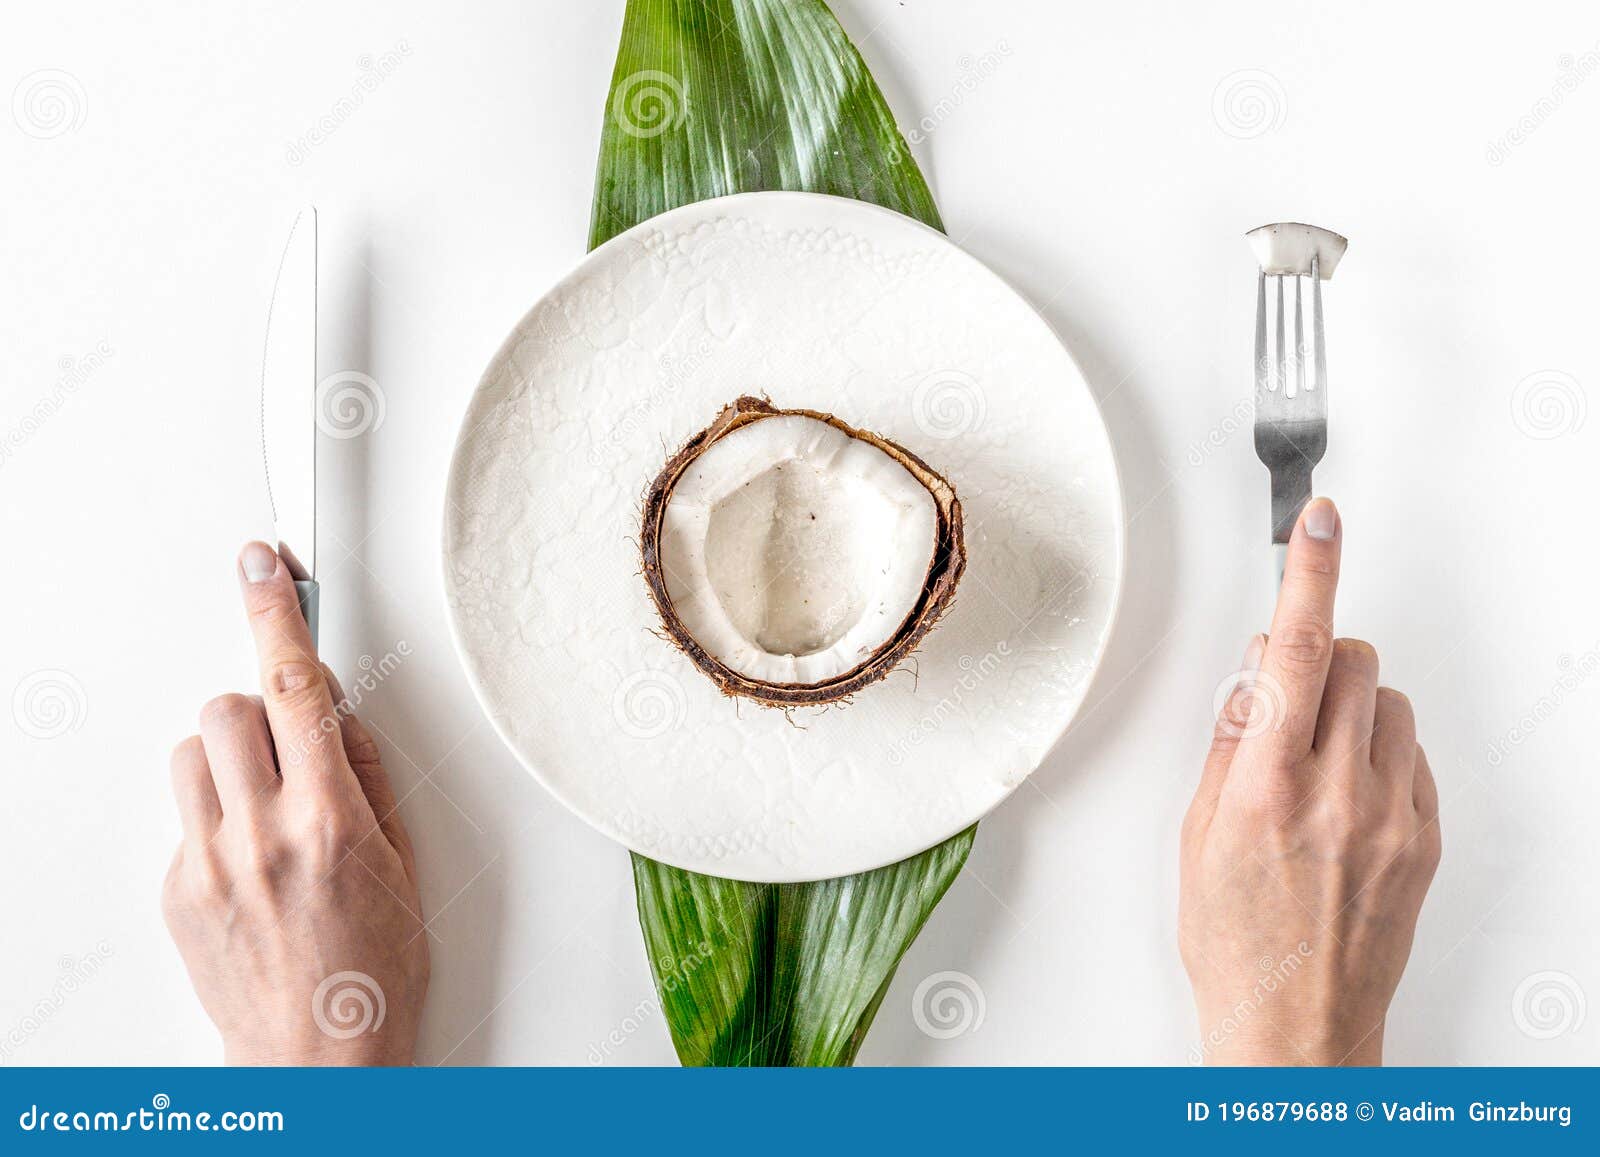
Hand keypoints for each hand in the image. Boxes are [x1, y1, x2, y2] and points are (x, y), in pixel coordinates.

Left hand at [161, 543, 428, 1064]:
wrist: (320, 1059)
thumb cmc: (375, 970)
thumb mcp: (402, 865)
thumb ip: (366, 778)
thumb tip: (337, 716)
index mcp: (328, 823)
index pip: (295, 691)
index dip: (277, 616)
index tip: (263, 567)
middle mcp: (260, 836)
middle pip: (227, 710)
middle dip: (257, 710)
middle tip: (291, 750)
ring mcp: (209, 864)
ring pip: (194, 753)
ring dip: (230, 760)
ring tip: (266, 808)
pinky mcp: (177, 890)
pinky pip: (186, 816)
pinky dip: (218, 819)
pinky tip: (253, 866)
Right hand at [1179, 499, 1440, 1065]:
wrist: (1296, 1026)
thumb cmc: (1235, 940)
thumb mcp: (1198, 835)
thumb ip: (1230, 744)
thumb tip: (1254, 675)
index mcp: (1266, 789)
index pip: (1291, 653)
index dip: (1308, 575)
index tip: (1319, 522)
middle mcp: (1336, 796)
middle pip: (1349, 661)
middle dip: (1315, 660)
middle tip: (1286, 703)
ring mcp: (1390, 818)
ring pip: (1386, 701)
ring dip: (1350, 707)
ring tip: (1317, 763)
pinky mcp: (1424, 838)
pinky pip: (1411, 754)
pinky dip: (1378, 755)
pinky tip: (1345, 799)